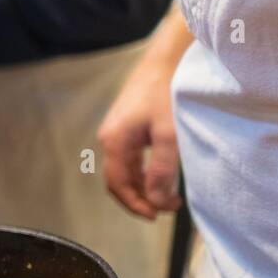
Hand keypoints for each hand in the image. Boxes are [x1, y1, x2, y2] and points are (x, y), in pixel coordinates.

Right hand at [97, 61, 181, 219]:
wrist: (164, 61)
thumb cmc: (165, 94)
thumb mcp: (168, 135)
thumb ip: (162, 170)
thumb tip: (158, 200)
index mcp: (114, 142)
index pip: (117, 185)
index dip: (134, 204)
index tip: (156, 216)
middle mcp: (109, 139)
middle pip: (118, 180)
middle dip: (139, 198)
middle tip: (164, 209)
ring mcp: (116, 132)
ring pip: (125, 169)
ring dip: (143, 186)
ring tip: (168, 195)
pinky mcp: (126, 126)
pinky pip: (130, 158)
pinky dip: (144, 172)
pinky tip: (161, 173)